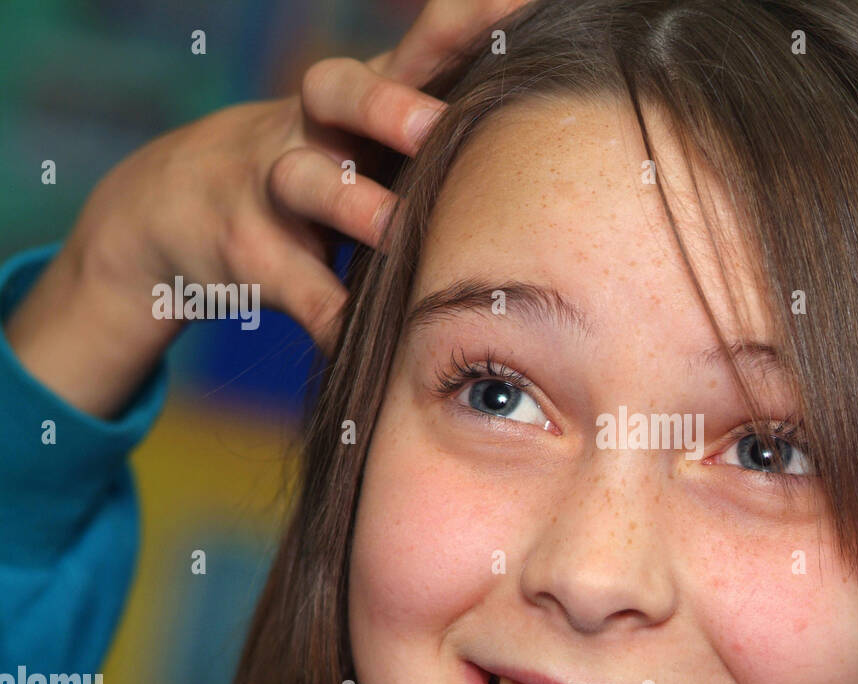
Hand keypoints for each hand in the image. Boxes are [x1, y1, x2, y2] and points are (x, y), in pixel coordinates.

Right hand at [6, 0, 527, 416]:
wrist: (177, 203)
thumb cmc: (313, 161)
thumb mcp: (361, 129)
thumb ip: (431, 121)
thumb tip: (547, 117)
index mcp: (359, 95)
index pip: (412, 46)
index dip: (457, 25)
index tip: (513, 4)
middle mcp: (311, 124)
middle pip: (337, 89)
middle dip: (386, 105)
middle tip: (435, 125)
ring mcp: (269, 182)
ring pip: (304, 180)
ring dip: (355, 207)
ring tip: (399, 236)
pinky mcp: (249, 249)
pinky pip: (299, 286)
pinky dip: (335, 318)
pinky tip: (368, 343)